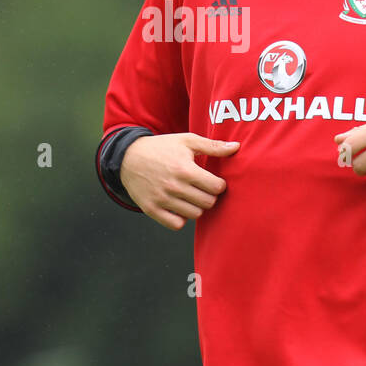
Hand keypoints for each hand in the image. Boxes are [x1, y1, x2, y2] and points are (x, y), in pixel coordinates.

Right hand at [120, 132, 238, 229]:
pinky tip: (179, 206)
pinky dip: (181, 218)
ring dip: (196, 207)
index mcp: (184, 169)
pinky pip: (176, 224)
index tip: (212, 181)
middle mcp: (173, 186)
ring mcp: (162, 199)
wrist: (128, 157)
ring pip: (195, 215)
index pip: (216, 188)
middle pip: (208, 203)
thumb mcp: (186, 141)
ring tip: (190, 196)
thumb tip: (237, 147)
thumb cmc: (162, 148)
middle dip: (209, 196)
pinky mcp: (151, 209)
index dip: (218, 184)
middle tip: (202, 189)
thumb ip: (213, 146)